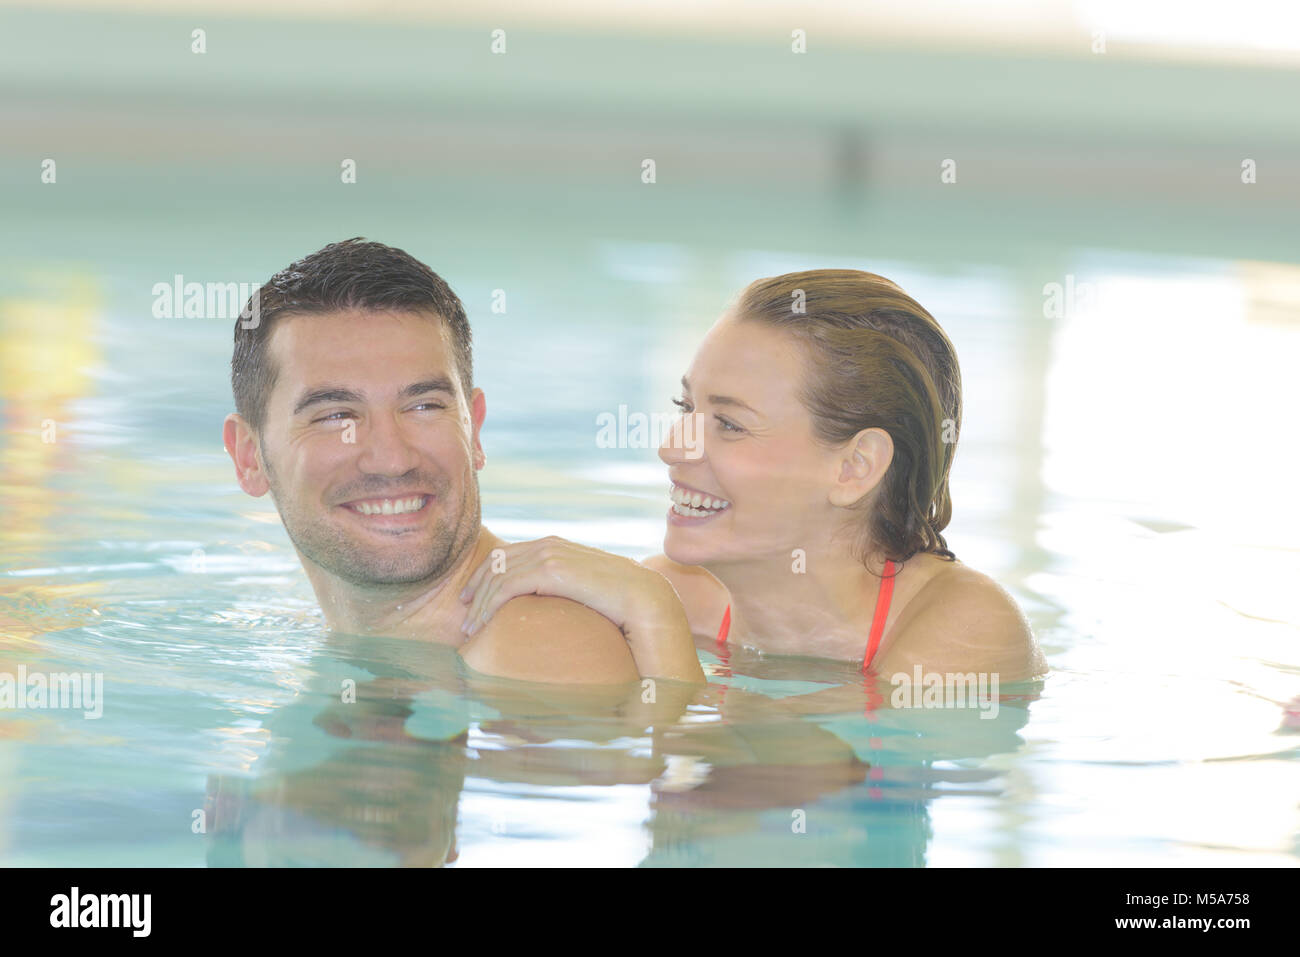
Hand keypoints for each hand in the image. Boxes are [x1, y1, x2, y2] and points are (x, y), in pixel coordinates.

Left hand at [458, 536, 703, 682]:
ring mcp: (550, 554)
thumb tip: (553, 611)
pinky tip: (483, 623)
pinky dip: (489, 604)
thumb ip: (565, 591)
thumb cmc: (620, 605)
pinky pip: (507, 585)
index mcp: (557, 546)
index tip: (474, 599)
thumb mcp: (585, 593)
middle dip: (477, 586)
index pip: (510, 554)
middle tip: (464, 613)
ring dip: (479, 601)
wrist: (646, 601)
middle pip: (498, 561)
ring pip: (498, 575)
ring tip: (470, 628)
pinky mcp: (551, 570)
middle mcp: (550, 544)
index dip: (487, 575)